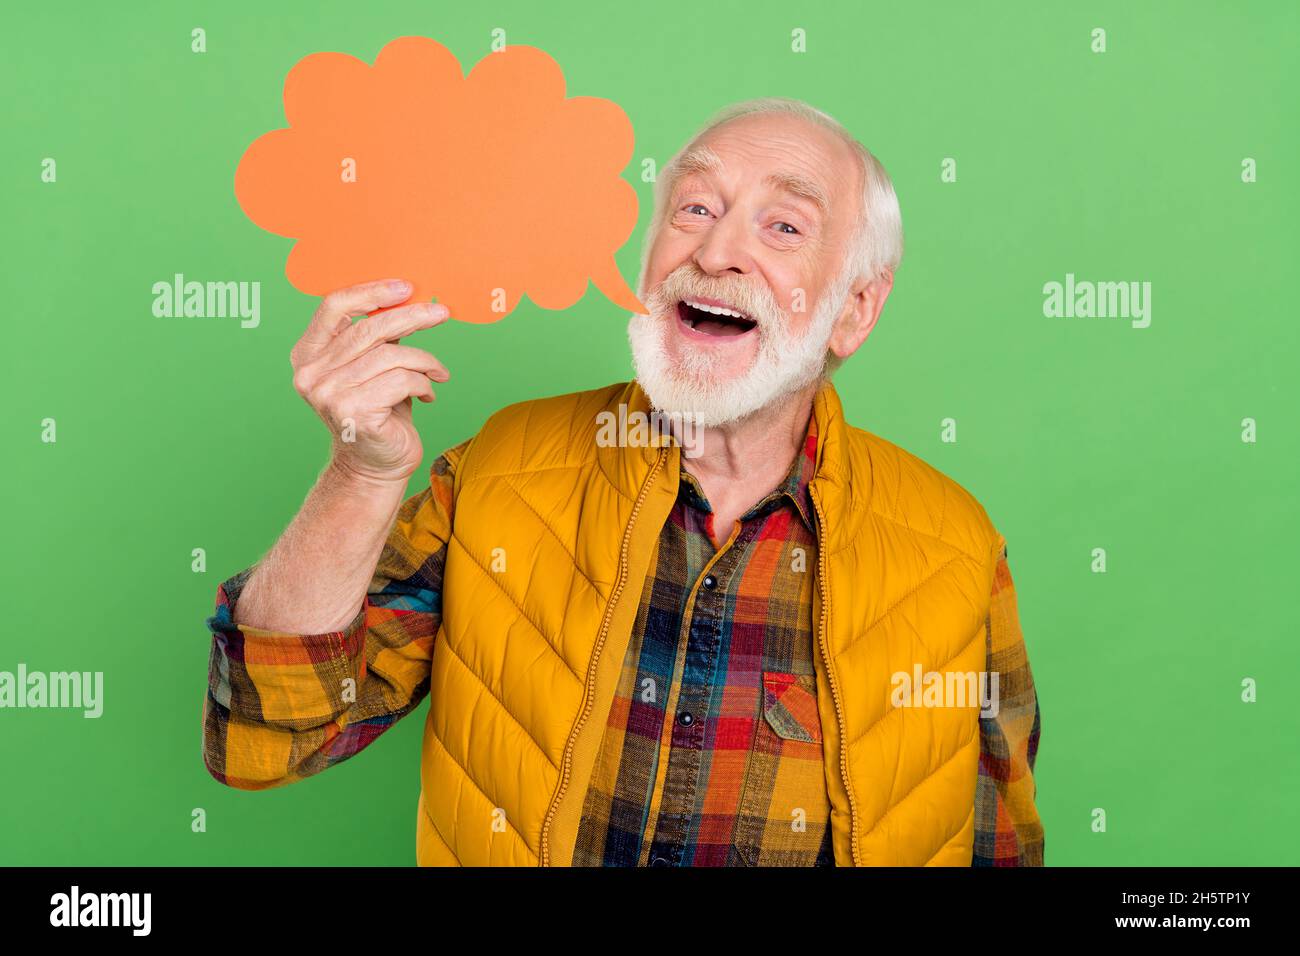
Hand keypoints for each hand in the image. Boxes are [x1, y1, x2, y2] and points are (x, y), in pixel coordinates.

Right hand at [290, 279, 450, 484]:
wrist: (375, 466)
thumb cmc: (378, 412)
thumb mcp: (374, 367)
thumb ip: (378, 337)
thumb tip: (409, 298)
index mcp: (308, 355)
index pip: (334, 307)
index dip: (371, 291)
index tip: (406, 287)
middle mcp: (311, 374)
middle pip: (369, 329)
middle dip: (412, 316)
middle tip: (441, 313)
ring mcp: (329, 395)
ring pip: (391, 355)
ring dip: (423, 361)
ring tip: (436, 372)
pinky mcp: (354, 413)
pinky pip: (402, 381)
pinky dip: (424, 384)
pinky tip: (428, 394)